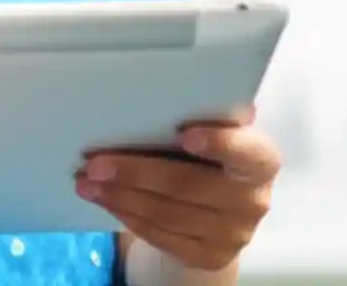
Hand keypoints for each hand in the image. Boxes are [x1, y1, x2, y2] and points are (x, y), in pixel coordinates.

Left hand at [75, 107, 281, 270]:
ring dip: (120, 196)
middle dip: (136, 173)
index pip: (248, 152)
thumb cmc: (205, 157)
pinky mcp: (208, 256)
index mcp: (260, 160)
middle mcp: (253, 200)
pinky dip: (126, 214)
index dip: (220, 144)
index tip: (185, 134)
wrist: (215, 211)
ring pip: (167, 214)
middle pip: (189, 185)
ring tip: (85, 181)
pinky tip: (103, 199)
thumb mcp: (211, 134)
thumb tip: (158, 90)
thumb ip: (200, 118)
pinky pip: (160, 235)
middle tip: (94, 163)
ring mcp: (233, 234)